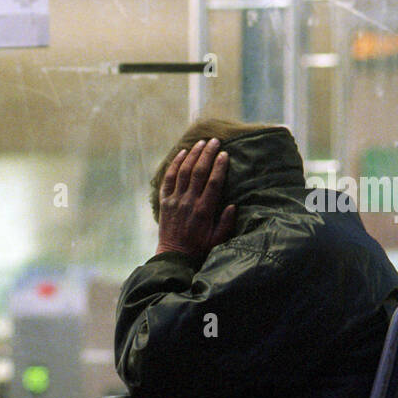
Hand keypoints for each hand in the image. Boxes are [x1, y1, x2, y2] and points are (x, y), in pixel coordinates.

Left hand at [156, 138, 237, 258]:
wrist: (173, 256)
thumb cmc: (199, 248)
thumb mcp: (217, 240)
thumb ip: (226, 223)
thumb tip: (233, 205)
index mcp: (204, 210)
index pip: (213, 182)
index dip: (219, 166)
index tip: (225, 153)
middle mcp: (188, 202)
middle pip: (198, 172)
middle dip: (207, 154)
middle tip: (214, 141)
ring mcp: (174, 201)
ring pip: (183, 172)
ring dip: (192, 155)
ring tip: (201, 143)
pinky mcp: (164, 202)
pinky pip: (168, 179)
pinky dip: (174, 165)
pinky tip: (181, 153)